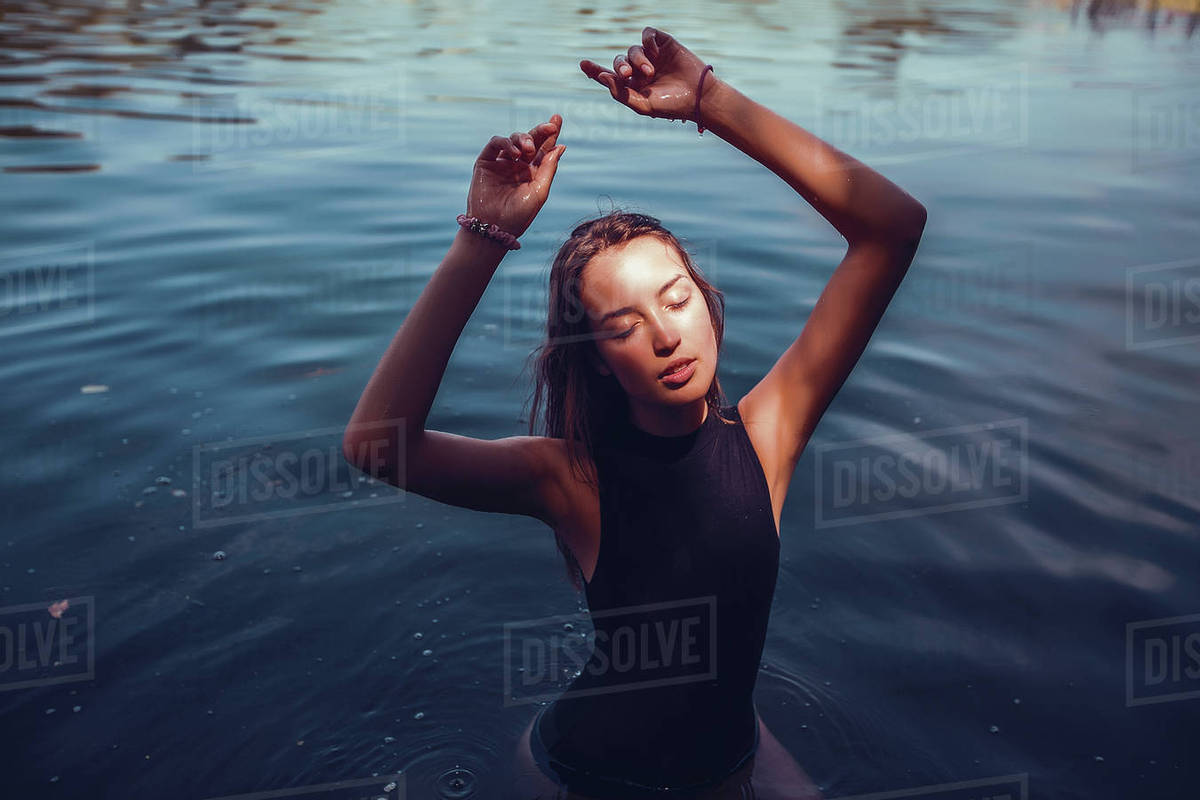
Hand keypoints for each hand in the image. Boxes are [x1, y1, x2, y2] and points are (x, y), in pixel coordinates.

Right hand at [466, 114, 565, 239]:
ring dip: (523, 139)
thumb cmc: (519, 215)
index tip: (557, 120)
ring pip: (514, 140)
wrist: (494, 228)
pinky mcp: (486, 162)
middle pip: (531, 141)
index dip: (550, 134)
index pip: (543, 149)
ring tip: (527, 149)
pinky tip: (515, 152)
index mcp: (533, 173)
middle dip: (540, 131)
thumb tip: (561, 146)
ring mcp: (502, 163)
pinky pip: (496, 144)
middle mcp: (518, 166)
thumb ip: (549, 168)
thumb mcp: (540, 191)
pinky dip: (506, 143)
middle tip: (550, 126)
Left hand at [579, 27, 709, 122]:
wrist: (698, 96)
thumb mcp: (643, 105)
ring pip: (632, 50)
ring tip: (649, 72)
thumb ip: (621, 94)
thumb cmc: (672, 106)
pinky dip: (647, 41)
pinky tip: (655, 53)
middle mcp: (639, 70)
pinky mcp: (663, 44)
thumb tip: (603, 77)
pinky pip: (647, 35)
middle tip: (626, 74)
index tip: (583, 64)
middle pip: (618, 62)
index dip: (595, 70)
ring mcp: (651, 56)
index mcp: (632, 86)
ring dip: (637, 60)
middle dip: (619, 67)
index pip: (609, 76)